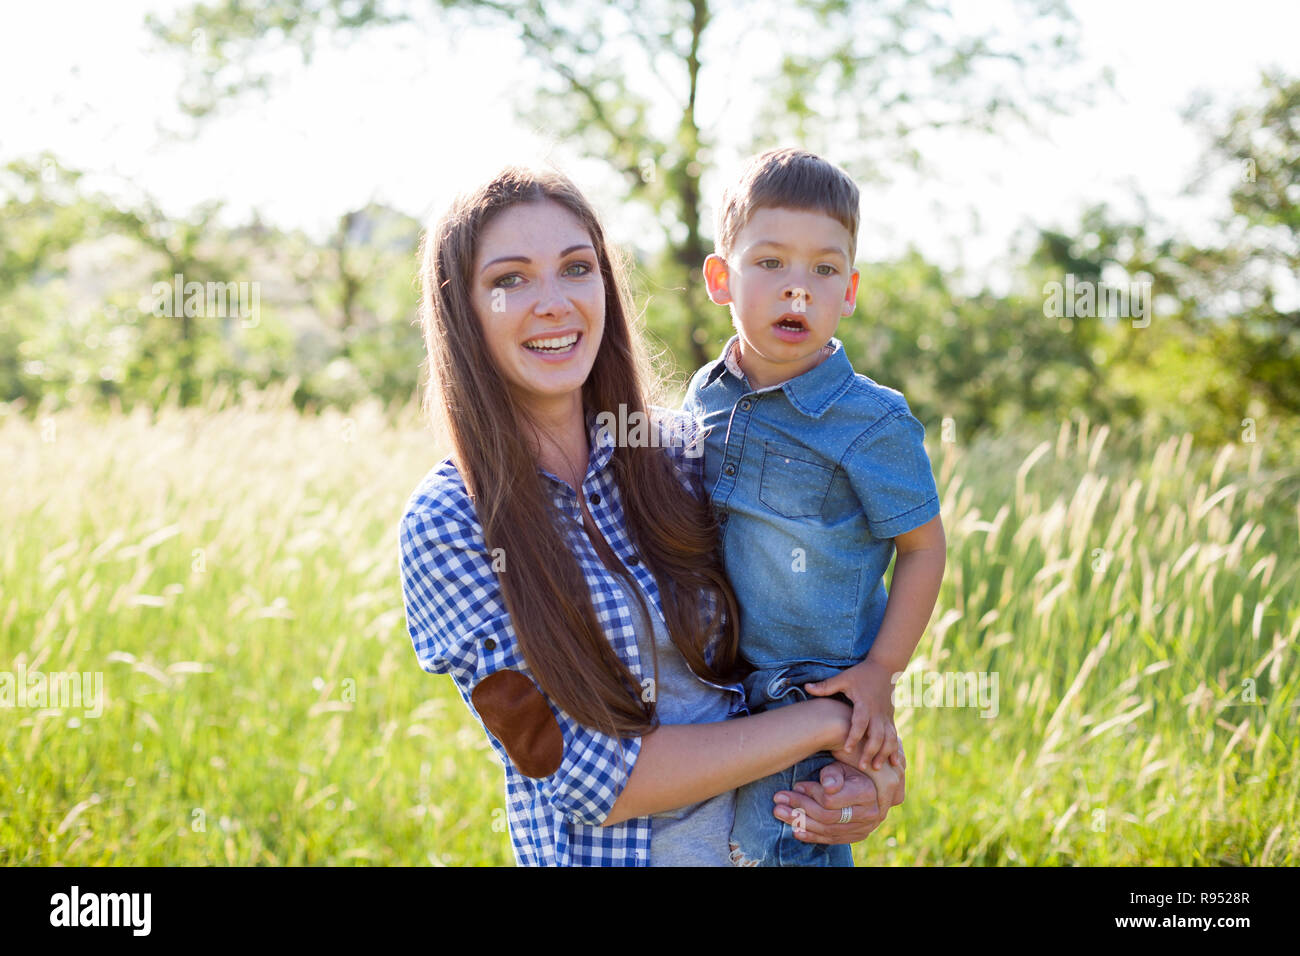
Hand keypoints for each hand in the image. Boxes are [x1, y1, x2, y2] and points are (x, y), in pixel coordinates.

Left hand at [772, 744, 906, 844]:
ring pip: (826, 830)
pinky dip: (812, 836)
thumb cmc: (852, 772)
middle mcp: (867, 814)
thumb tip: (826, 786)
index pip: (831, 800)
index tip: (796, 784)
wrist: (872, 788)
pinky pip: (831, 840)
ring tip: (779, 812)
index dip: (811, 793)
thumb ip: (833, 774)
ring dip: (800, 822)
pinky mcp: (856, 836)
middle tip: (778, 800)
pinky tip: (795, 830)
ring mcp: (862, 828)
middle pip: (827, 816)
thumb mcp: (843, 765)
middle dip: (800, 808)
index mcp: (865, 793)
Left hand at [805, 657, 902, 770]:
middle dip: (870, 751)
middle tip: (862, 766)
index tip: (846, 750)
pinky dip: (895, 749)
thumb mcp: (843, 678)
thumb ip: (826, 686)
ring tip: (875, 767)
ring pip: (889, 738)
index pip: (860, 723)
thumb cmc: (861, 674)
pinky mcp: (890, 718)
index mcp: (865, 704)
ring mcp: (886, 716)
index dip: (854, 736)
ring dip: (884, 753)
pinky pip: (894, 736)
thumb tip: (805, 687)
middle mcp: (878, 712)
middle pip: (877, 735)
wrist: (885, 667)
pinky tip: (894, 763)